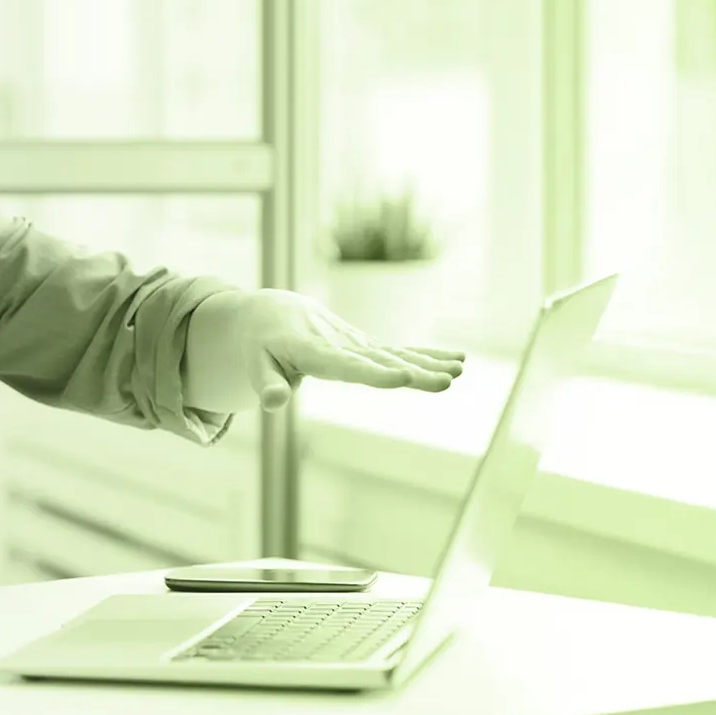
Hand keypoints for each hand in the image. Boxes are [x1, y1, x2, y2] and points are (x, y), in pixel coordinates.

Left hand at [188, 288, 465, 410]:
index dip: (374, 373)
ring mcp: (356, 344)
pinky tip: (458, 360)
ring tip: (460, 371)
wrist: (273, 311)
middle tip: (446, 381)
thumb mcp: (255, 362)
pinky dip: (427, 355)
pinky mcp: (365, 346)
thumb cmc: (261, 343)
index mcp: (312, 351)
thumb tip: (271, 404)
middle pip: (381, 362)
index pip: (346, 365)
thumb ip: (266, 383)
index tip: (402, 377)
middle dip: (415, 371)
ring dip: (429, 363)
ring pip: (396, 355)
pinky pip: (399, 351)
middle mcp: (340, 345)